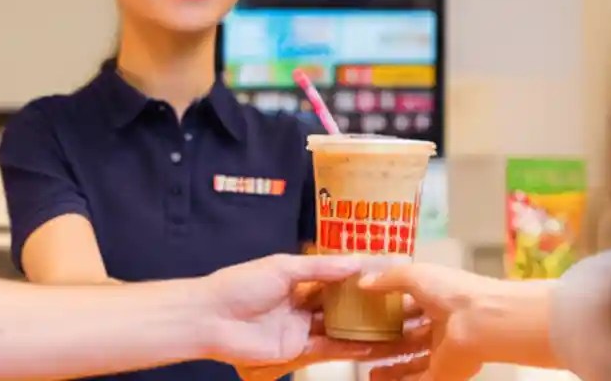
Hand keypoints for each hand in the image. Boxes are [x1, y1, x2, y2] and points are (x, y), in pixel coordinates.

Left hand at [195, 254, 430, 380]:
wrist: (210, 317)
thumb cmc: (239, 285)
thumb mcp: (281, 267)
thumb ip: (318, 268)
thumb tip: (354, 261)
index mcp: (298, 277)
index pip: (337, 273)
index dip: (362, 272)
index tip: (390, 267)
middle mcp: (303, 302)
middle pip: (342, 302)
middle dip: (368, 303)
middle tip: (400, 301)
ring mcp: (301, 326)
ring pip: (339, 327)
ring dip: (364, 328)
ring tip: (394, 327)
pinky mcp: (296, 348)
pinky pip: (328, 348)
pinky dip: (349, 348)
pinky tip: (371, 346)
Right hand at [359, 263, 555, 380]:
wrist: (481, 322)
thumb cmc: (451, 292)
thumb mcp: (414, 275)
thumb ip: (388, 279)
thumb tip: (363, 283)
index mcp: (438, 301)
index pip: (411, 308)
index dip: (390, 312)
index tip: (368, 315)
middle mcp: (441, 327)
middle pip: (409, 337)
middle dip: (386, 342)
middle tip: (362, 344)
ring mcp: (443, 352)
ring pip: (412, 362)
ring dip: (390, 366)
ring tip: (367, 368)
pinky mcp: (443, 373)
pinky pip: (418, 379)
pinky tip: (377, 379)